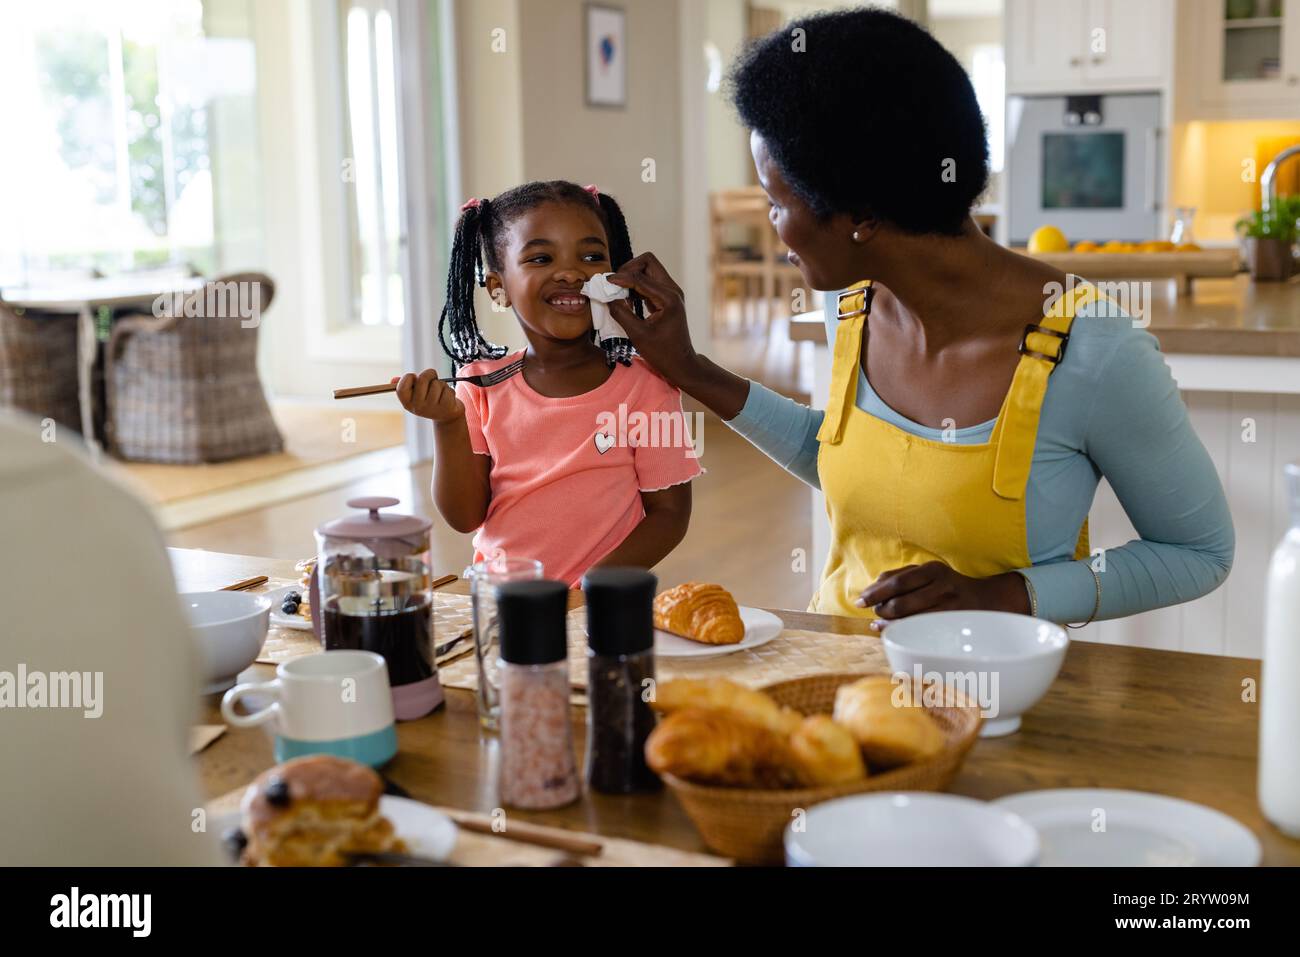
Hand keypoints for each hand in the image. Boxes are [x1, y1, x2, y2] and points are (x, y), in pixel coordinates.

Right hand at [393, 370, 463, 422]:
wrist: (447, 415)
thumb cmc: (430, 399)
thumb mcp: (416, 393)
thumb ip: (406, 384)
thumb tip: (393, 380)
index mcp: (407, 402)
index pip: (402, 386)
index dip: (409, 377)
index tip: (415, 378)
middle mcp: (417, 407)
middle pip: (422, 379)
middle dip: (430, 374)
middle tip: (433, 378)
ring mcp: (431, 408)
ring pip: (437, 384)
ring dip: (441, 384)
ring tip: (440, 392)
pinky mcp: (446, 408)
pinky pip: (448, 390)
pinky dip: (450, 390)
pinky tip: (448, 398)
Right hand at [606, 252, 699, 388]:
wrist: (681, 363)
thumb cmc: (662, 353)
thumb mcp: (637, 334)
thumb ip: (621, 313)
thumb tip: (607, 297)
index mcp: (668, 298)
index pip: (640, 277)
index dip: (620, 278)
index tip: (605, 283)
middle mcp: (672, 290)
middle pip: (648, 262)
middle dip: (628, 269)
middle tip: (615, 284)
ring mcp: (670, 292)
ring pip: (648, 269)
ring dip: (631, 276)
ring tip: (618, 292)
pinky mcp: (666, 297)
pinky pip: (649, 281)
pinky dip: (635, 286)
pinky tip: (626, 299)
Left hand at [855, 562, 1030, 630]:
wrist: (988, 600)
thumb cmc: (950, 586)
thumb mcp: (930, 574)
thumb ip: (902, 576)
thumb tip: (873, 586)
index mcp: (932, 569)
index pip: (896, 581)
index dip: (875, 592)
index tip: (861, 601)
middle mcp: (941, 584)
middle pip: (900, 600)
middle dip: (881, 609)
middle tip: (873, 613)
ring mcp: (949, 605)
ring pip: (909, 617)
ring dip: (889, 622)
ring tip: (878, 624)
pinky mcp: (953, 622)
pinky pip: (922, 629)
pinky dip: (903, 631)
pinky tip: (894, 632)